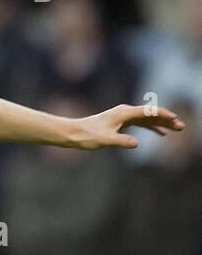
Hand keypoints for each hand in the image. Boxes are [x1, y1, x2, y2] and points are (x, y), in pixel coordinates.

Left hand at [69, 102, 184, 148]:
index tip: (174, 119)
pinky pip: (140, 123)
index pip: (147, 112)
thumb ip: (121, 141)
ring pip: (146, 119)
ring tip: (175, 129)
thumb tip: (136, 143)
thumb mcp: (104, 140)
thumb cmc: (87, 136)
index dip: (162, 115)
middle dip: (166, 119)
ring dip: (161, 123)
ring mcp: (122, 117)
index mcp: (122, 113)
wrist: (73, 133)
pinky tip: (160, 134)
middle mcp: (124, 112)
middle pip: (150, 114)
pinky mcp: (120, 123)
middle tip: (181, 127)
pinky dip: (151, 127)